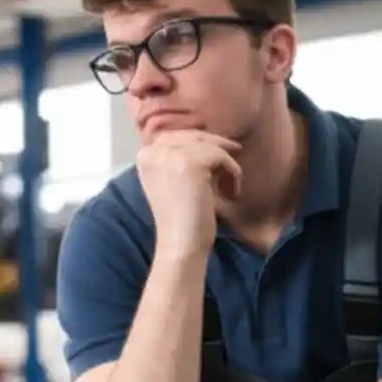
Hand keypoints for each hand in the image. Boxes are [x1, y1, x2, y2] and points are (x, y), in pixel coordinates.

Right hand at [135, 130, 242, 258]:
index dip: (200, 142)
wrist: (180, 246)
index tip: (220, 151)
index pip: (177, 136)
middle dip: (217, 146)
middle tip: (236, 154)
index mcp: (145, 156)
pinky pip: (222, 157)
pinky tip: (231, 195)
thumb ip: (178, 160)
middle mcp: (154, 151)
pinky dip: (233, 174)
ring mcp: (171, 155)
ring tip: (231, 188)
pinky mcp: (191, 163)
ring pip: (211, 146)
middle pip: (194, 136)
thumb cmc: (180, 221)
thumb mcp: (173, 182)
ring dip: (227, 165)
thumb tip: (205, 140)